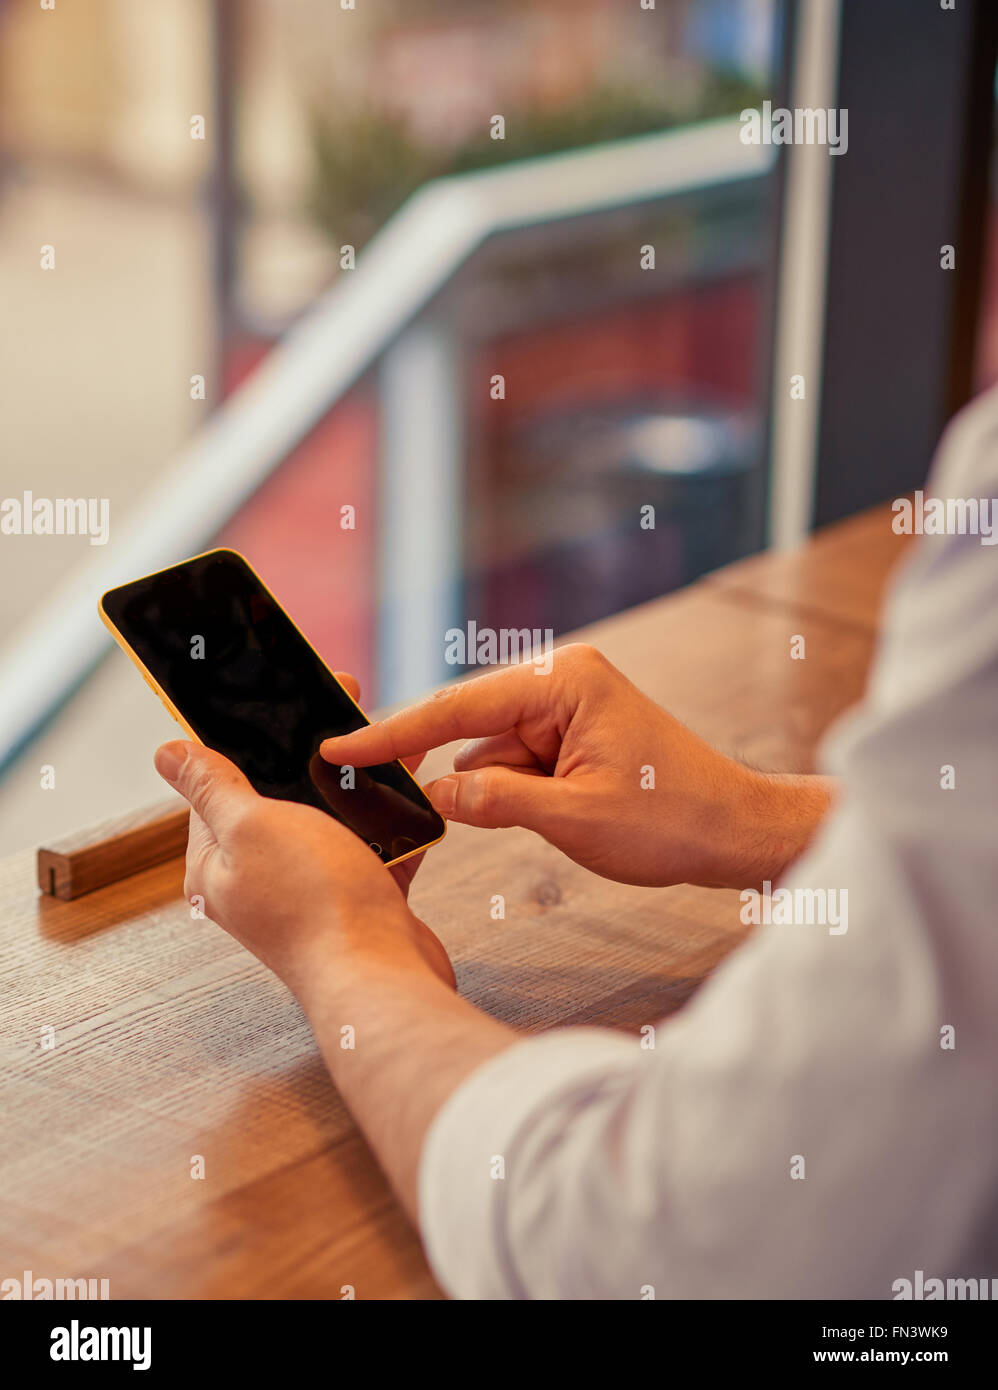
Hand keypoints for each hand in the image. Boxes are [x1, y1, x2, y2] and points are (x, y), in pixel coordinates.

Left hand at [153, 673, 453, 1000]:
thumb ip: (212, 787)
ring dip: (358, 782)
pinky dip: (391, 817)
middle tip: (345, 707)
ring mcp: (311, 891)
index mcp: (217, 863)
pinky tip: (411, 789)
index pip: (218, 786)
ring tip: (388, 741)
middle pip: (282, 797)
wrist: (384, 976)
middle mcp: (260, 879)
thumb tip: (167, 754)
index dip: (248, 739)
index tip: (282, 698)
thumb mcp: (252, 826)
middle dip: (313, 754)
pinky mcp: (359, 899)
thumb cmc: (314, 906)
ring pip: (333, 817)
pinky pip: (374, 844)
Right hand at [320, 644, 832, 889]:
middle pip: (469, 723)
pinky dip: (504, 792)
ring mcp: (567, 709)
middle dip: (436, 766)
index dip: (393, 732)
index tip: (339, 743)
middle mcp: (561, 682)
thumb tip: (434, 792)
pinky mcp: (573, 737)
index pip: (457, 706)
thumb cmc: (672, 818)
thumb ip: (496, 801)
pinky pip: (516, 761)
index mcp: (562, 682)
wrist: (736, 831)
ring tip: (520, 824)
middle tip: (381, 797)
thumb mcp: (574, 817)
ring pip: (490, 750)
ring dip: (484, 790)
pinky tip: (516, 819)